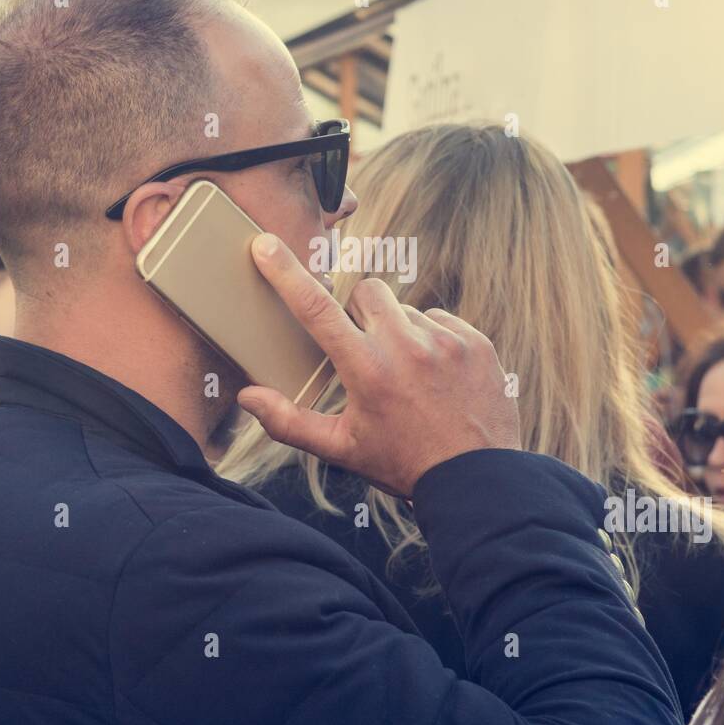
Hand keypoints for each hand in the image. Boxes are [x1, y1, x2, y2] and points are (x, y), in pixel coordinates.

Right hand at [236, 233, 520, 497]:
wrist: (476, 480)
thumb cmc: (403, 464)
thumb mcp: (342, 448)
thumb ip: (289, 421)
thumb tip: (247, 396)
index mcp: (366, 369)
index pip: (315, 308)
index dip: (285, 272)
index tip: (265, 244)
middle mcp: (406, 346)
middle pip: (365, 293)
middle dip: (358, 313)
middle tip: (364, 351)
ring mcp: (445, 341)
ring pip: (406, 309)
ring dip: (398, 331)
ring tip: (408, 375)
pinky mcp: (475, 342)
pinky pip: (442, 320)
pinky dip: (433, 339)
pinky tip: (436, 375)